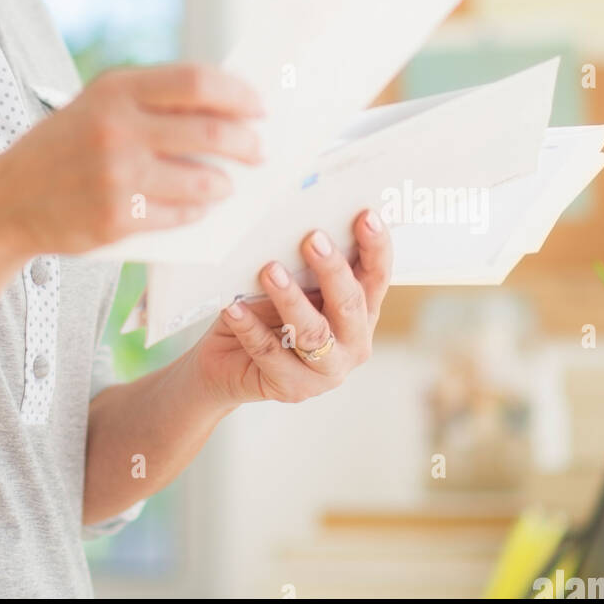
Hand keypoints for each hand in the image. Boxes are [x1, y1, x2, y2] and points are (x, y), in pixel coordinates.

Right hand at [0, 63, 265, 257]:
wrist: (6, 200)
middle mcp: (117, 128)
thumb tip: (228, 106)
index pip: (197, 82)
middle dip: (245, 143)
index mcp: (116, 90)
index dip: (237, 95)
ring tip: (226, 184)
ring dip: (224, 184)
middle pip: (210, 132)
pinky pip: (179, 215)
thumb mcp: (98, 104)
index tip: (259, 107)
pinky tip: (196, 206)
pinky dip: (195, 211)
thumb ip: (153, 99)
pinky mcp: (115, 218)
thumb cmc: (64, 146)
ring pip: (201, 181)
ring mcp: (116, 176)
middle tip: (258, 151)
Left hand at [190, 210, 392, 406]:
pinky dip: (249, 326)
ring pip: (313, 333)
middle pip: (349, 304)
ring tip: (269, 269)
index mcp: (361, 311)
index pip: (376, 276)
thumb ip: (304, 265)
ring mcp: (326, 372)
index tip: (365, 215)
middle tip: (312, 238)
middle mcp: (352, 343)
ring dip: (291, 298)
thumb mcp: (292, 284)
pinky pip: (269, 352)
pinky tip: (233, 307)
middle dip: (332, 269)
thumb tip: (300, 224)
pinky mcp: (293, 388)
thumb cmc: (267, 311)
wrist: (227, 362)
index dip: (376, 246)